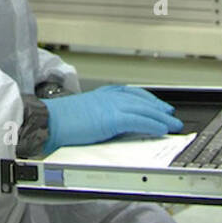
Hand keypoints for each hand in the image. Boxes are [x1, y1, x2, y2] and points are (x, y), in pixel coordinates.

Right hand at [43, 85, 183, 152]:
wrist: (49, 121)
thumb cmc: (60, 122)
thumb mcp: (85, 114)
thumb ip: (101, 117)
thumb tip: (113, 128)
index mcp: (102, 95)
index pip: (131, 94)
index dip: (147, 100)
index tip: (157, 105)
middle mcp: (109, 97)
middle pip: (141, 100)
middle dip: (158, 108)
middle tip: (171, 115)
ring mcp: (111, 105)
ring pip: (144, 109)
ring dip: (161, 117)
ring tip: (172, 124)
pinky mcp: (112, 118)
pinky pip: (139, 120)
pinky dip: (153, 124)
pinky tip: (162, 129)